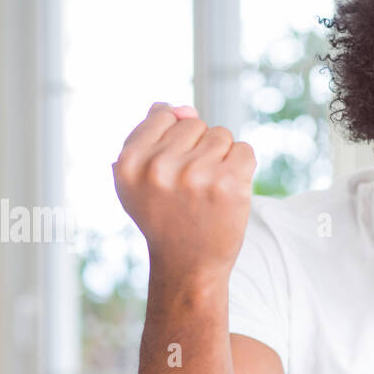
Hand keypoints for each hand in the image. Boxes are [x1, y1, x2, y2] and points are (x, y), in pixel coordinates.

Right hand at [112, 102, 256, 281]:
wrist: (189, 265)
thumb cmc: (166, 216)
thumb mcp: (139, 177)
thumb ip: (150, 134)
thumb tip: (182, 107)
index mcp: (128, 162)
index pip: (163, 115)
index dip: (174, 141)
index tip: (172, 171)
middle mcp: (158, 167)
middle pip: (195, 123)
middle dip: (198, 148)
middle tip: (191, 187)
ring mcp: (195, 175)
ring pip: (221, 135)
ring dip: (221, 159)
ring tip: (209, 190)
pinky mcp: (228, 184)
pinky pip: (244, 150)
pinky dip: (242, 167)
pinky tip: (228, 192)